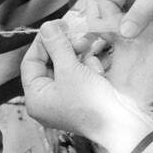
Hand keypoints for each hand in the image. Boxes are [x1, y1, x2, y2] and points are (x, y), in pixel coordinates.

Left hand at [20, 20, 121, 137]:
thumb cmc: (92, 104)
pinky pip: (79, 76)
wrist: (122, 126)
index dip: (43, 42)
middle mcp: (47, 101)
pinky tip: (97, 72)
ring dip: (79, 58)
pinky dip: (88, 69)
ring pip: (66, 67)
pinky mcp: (82, 98)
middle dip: (65, 49)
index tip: (56, 26)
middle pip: (49, 63)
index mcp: (36, 98)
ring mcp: (65, 100)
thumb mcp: (71, 70)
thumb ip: (57, 45)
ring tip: (91, 55)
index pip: (31, 62)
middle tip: (78, 37)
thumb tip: (46, 27)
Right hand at [67, 0, 152, 47]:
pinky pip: (141, 29)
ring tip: (131, 49)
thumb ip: (142, 11)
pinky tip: (142, 48)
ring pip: (124, 23)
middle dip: (112, 29)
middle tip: (121, 44)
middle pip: (111, 12)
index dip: (107, 18)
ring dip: (126, 36)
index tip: (117, 34)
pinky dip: (140, 38)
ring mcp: (145, 4)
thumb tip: (123, 32)